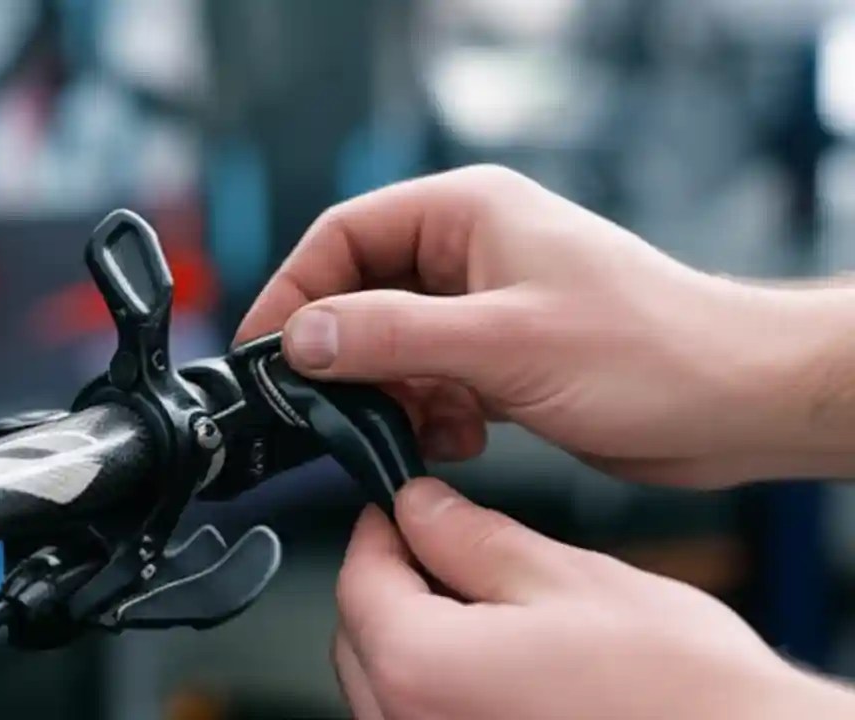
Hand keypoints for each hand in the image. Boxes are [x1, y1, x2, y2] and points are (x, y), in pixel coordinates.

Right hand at [237, 165, 852, 486]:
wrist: (732, 401)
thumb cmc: (648, 350)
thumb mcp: (501, 342)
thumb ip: (393, 337)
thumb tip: (305, 338)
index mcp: (466, 213)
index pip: (345, 236)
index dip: (297, 292)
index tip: (267, 350)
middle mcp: (469, 251)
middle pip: (363, 295)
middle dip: (350, 356)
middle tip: (330, 404)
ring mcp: (484, 305)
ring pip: (393, 345)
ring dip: (393, 393)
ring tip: (425, 423)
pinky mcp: (500, 355)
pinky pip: (429, 379)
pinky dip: (430, 413)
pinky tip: (462, 434)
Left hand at [332, 478, 854, 719]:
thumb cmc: (678, 692)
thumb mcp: (564, 577)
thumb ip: (469, 539)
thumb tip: (419, 508)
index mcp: (420, 668)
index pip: (356, 579)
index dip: (379, 528)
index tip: (404, 506)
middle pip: (361, 636)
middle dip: (394, 583)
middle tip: (449, 548)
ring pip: (388, 684)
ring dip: (418, 638)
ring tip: (493, 610)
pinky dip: (445, 686)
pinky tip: (505, 666)